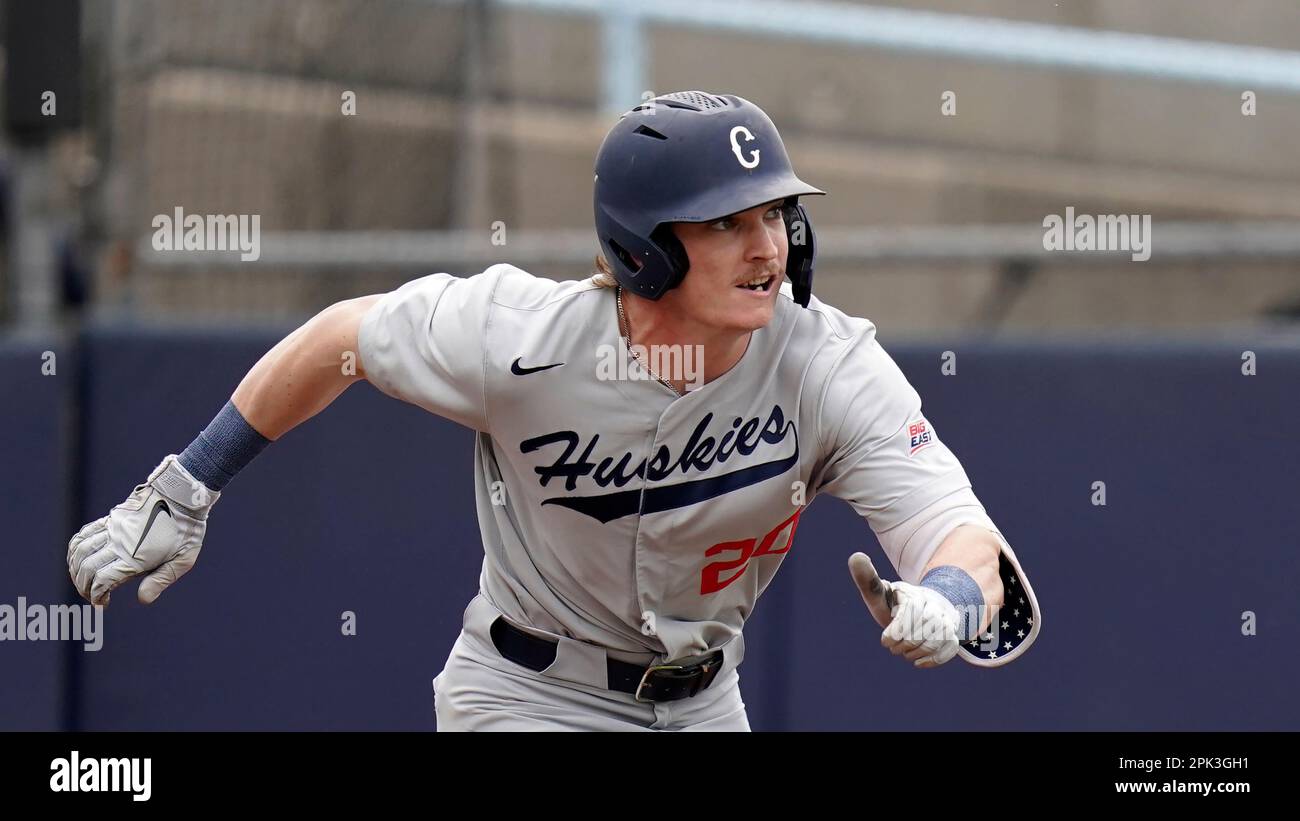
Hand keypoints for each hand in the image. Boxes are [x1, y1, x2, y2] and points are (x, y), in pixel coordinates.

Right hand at [67, 455, 219, 605]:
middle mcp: (119, 543)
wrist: (182, 495)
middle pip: (87, 569)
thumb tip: (143, 600)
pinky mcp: (111, 518)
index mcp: (136, 557)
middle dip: (83, 586)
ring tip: (81, 580)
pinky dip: (75, 548)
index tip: (101, 604)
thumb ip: (161, 580)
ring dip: (75, 569)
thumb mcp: (183, 559)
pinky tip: (77, 558)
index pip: (102, 580)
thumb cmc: (187, 529)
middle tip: (91, 596)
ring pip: (81, 551)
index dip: (96, 596)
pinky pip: (84, 533)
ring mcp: (113, 529)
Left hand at [849, 552, 960, 668]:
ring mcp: (946, 620)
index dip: (895, 632)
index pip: (909, 614)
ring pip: (936, 641)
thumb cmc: (895, 604)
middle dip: (904, 645)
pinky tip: (918, 662)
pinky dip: (933, 659)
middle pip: (922, 631)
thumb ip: (868, 580)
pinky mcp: (953, 635)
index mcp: (915, 595)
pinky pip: (950, 649)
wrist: (921, 611)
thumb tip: (856, 556)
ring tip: (904, 653)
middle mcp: (934, 606)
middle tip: (894, 648)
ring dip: (915, 653)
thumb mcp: (881, 593)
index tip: (885, 641)